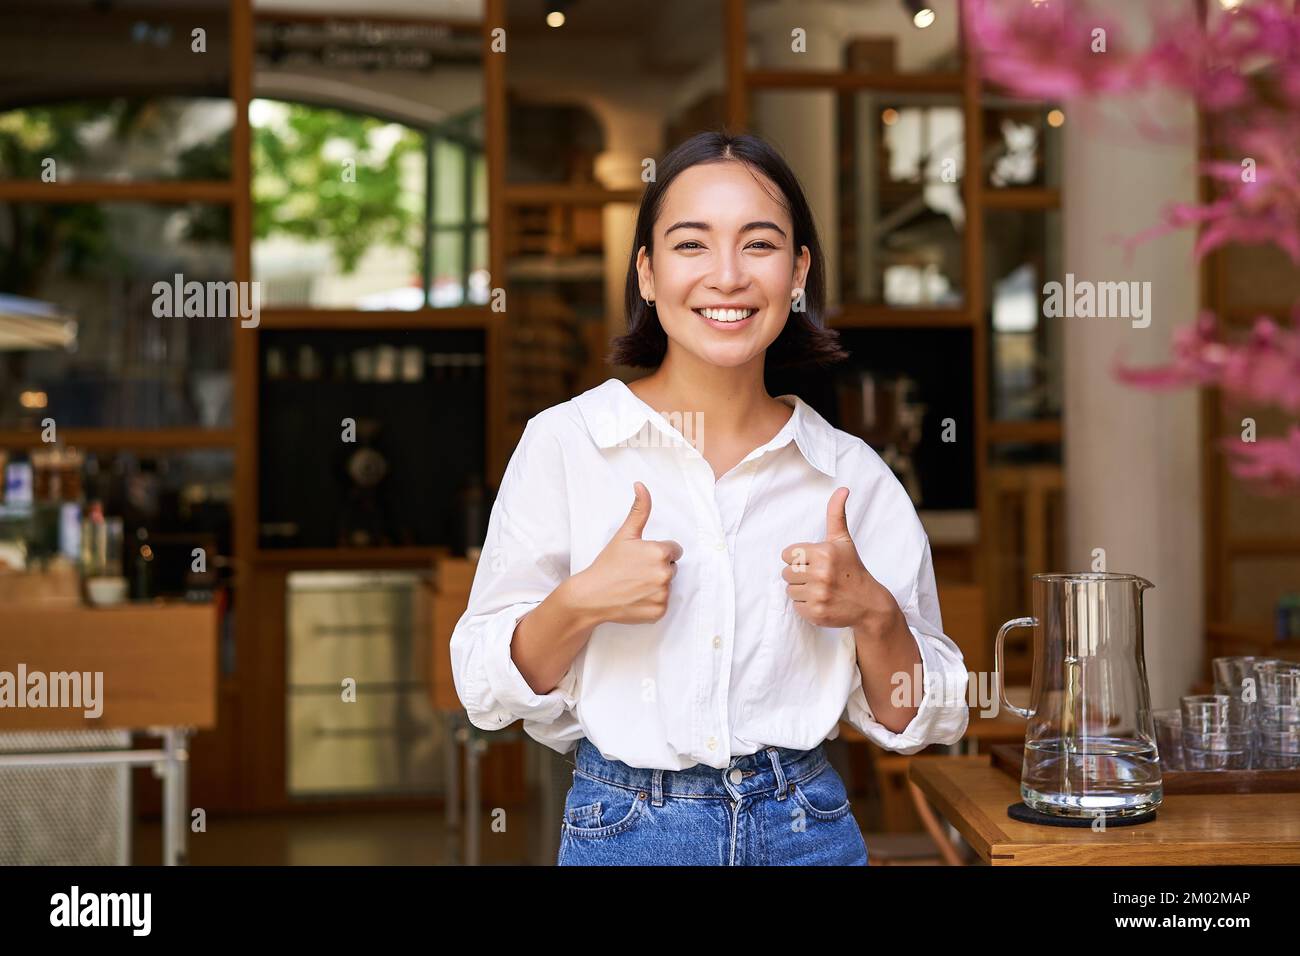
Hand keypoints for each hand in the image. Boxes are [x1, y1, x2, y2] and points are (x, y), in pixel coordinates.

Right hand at [568, 481, 682, 625]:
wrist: (591, 596)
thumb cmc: (607, 564)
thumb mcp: (624, 534)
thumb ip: (639, 509)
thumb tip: (641, 485)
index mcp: (660, 552)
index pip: (674, 550)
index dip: (658, 552)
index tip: (641, 558)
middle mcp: (665, 574)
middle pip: (672, 568)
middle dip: (657, 568)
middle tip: (635, 572)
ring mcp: (663, 595)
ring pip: (667, 585)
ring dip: (655, 585)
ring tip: (634, 585)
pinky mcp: (659, 612)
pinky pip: (663, 603)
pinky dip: (652, 602)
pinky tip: (635, 598)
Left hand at [780, 487, 900, 633]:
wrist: (868, 603)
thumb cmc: (852, 568)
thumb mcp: (843, 540)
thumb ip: (836, 514)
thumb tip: (842, 488)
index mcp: (824, 553)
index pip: (788, 554)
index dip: (798, 558)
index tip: (813, 562)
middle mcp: (821, 574)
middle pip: (787, 572)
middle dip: (800, 574)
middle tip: (818, 576)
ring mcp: (819, 595)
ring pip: (789, 590)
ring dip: (801, 590)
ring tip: (820, 589)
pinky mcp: (816, 613)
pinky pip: (796, 606)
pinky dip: (806, 605)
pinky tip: (821, 601)